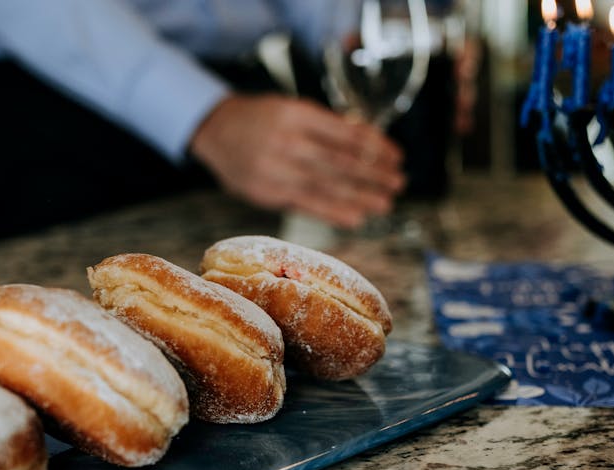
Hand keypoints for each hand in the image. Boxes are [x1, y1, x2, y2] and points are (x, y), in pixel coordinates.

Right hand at [189, 94, 404, 227]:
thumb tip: (368, 143)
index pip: (344, 134)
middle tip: (398, 182)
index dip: (374, 147)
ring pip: (325, 186)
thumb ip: (324, 127)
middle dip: (372, 174)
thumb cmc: (262, 119)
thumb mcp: (292, 108)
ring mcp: (274, 169)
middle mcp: (286, 142)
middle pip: (338, 162)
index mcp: (296, 115)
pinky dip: (333, 212)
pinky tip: (356, 217)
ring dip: (359, 196)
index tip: (396, 156)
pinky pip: (306, 204)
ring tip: (385, 203)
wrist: (215, 130)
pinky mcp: (266, 192)